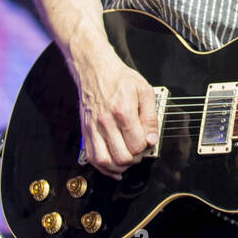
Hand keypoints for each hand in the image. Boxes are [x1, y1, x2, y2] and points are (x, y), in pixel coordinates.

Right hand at [73, 53, 158, 179]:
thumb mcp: (144, 91)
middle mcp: (106, 122)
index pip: (137, 144)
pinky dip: (103, 167)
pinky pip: (91, 157)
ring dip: (119, 167)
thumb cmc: (120, 79)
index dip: (146, 147)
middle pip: (122, 157)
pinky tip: (113, 167)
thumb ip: (151, 117)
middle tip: (138, 151)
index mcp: (123, 111)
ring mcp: (93, 128)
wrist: (95, 70)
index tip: (147, 141)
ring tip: (127, 160)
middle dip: (135, 159)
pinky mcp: (85, 131)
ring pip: (105, 161)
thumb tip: (152, 139)